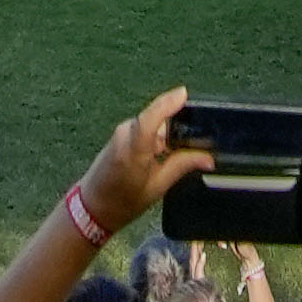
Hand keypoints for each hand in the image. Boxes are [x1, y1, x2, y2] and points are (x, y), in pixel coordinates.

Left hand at [71, 88, 206, 246]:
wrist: (93, 207)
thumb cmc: (124, 202)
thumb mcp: (157, 187)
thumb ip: (182, 165)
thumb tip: (208, 158)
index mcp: (134, 148)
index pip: (151, 116)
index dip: (168, 102)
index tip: (185, 93)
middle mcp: (125, 134)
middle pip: (156, 118)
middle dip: (177, 124)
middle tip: (199, 137)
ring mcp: (121, 132)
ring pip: (152, 123)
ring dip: (167, 132)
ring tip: (184, 150)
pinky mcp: (120, 134)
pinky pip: (144, 128)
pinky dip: (157, 135)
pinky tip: (166, 151)